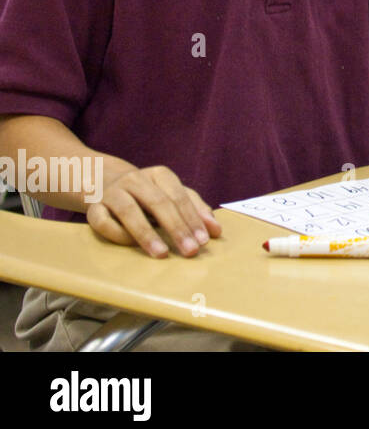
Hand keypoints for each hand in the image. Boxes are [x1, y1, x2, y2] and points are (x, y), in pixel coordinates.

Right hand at [85, 165, 222, 257]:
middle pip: (159, 203)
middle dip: (177, 228)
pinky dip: (117, 234)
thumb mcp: (171, 193)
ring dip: (146, 234)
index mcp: (159, 174)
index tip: (205, 239)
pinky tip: (131, 246)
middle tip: (190, 250)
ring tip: (162, 253)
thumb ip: (195, 208)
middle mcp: (135, 180)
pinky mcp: (93, 207)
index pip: (180, 196)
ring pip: (129, 211)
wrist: (100, 179)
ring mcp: (112, 192)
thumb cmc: (147, 192)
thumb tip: (216, 231)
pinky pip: (103, 221)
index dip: (193, 217)